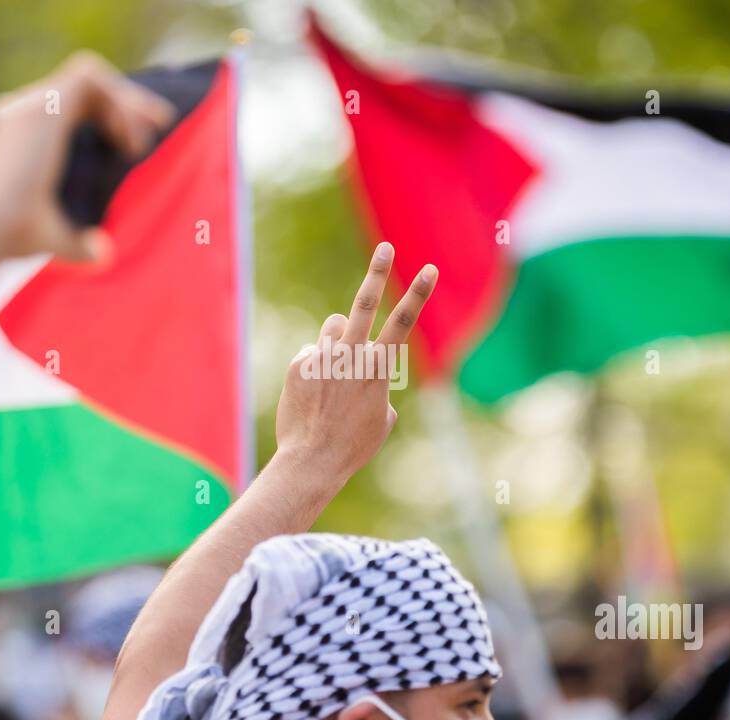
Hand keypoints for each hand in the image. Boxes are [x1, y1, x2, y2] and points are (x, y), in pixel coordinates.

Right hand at [0, 51, 174, 287]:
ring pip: (91, 78)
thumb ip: (80, 244)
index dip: (110, 116)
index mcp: (22, 136)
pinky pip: (93, 82)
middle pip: (85, 85)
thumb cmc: (16, 240)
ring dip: (125, 103)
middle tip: (162, 125)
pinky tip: (127, 140)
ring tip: (142, 143)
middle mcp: (24, 112)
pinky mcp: (45, 103)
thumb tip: (102, 255)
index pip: (71, 105)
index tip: (137, 145)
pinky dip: (117, 104)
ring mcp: (32, 103)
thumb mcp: (56, 239)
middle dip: (127, 103)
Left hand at [274, 242, 436, 486]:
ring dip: (337, 339)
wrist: (312, 460)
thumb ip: (379, 387)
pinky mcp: (300, 363)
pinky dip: (315, 366)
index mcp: (378, 368)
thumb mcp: (382, 419)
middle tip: (386, 248)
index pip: (403, 322)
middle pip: (365, 303)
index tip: (429, 269)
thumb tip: (363, 373)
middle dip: (378, 272)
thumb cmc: (354, 445)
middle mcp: (351, 356)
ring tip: (334, 372)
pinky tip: (312, 394)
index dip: (418, 294)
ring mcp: (324, 357)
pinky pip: (313, 352)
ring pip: (334, 327)